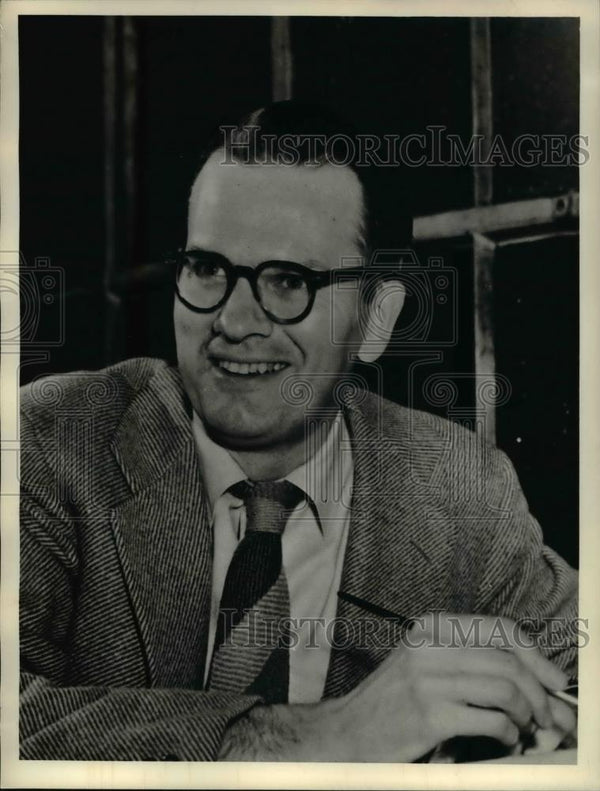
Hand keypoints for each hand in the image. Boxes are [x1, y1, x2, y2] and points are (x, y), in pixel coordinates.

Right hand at [316, 612, 573, 761]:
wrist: (348, 731)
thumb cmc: (393, 701)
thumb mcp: (424, 663)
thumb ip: (467, 660)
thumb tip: (529, 676)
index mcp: (432, 627)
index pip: (499, 628)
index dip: (535, 654)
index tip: (556, 680)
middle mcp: (430, 645)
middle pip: (508, 660)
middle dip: (539, 691)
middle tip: (549, 716)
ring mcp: (428, 679)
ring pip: (505, 688)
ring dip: (527, 714)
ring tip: (524, 728)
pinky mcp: (430, 715)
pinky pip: (492, 719)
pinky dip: (509, 733)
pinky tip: (505, 739)